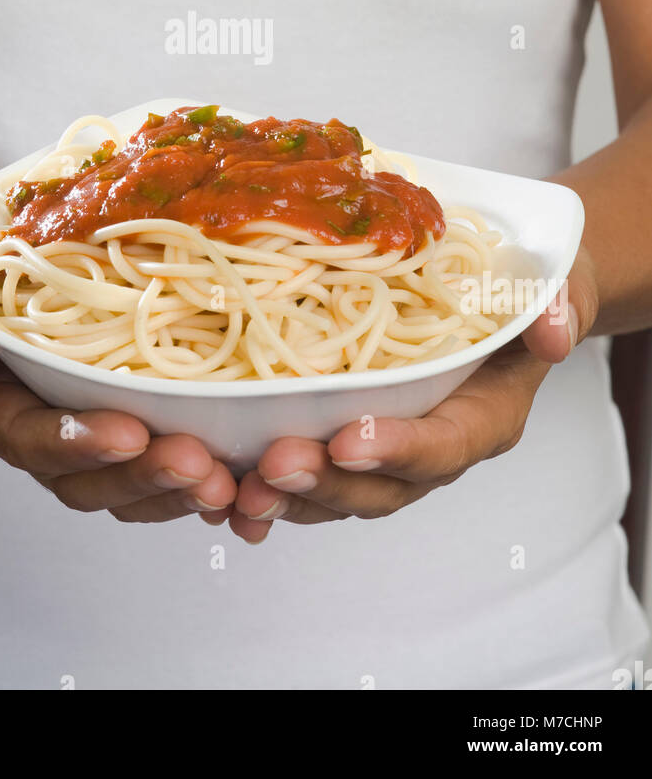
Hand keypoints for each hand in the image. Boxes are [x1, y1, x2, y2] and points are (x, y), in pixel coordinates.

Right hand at [0, 213, 236, 524]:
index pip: (30, 437)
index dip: (78, 442)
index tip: (129, 433)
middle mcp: (33, 431)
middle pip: (86, 478)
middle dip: (143, 477)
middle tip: (202, 467)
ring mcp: (73, 430)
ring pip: (123, 484)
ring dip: (175, 489)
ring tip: (228, 481)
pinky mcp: (112, 415)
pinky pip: (149, 463)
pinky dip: (191, 479)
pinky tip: (240, 479)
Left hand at [229, 245, 598, 543]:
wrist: (499, 292)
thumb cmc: (526, 288)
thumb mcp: (559, 283)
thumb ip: (560, 305)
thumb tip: (553, 332)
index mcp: (483, 416)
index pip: (445, 445)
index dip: (398, 448)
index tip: (349, 440)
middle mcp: (431, 446)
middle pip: (380, 487)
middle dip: (326, 482)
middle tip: (273, 465)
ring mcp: (385, 448)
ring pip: (335, 492)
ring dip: (285, 495)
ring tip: (235, 490)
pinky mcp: (343, 435)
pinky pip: (306, 476)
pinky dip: (263, 488)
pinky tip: (218, 493)